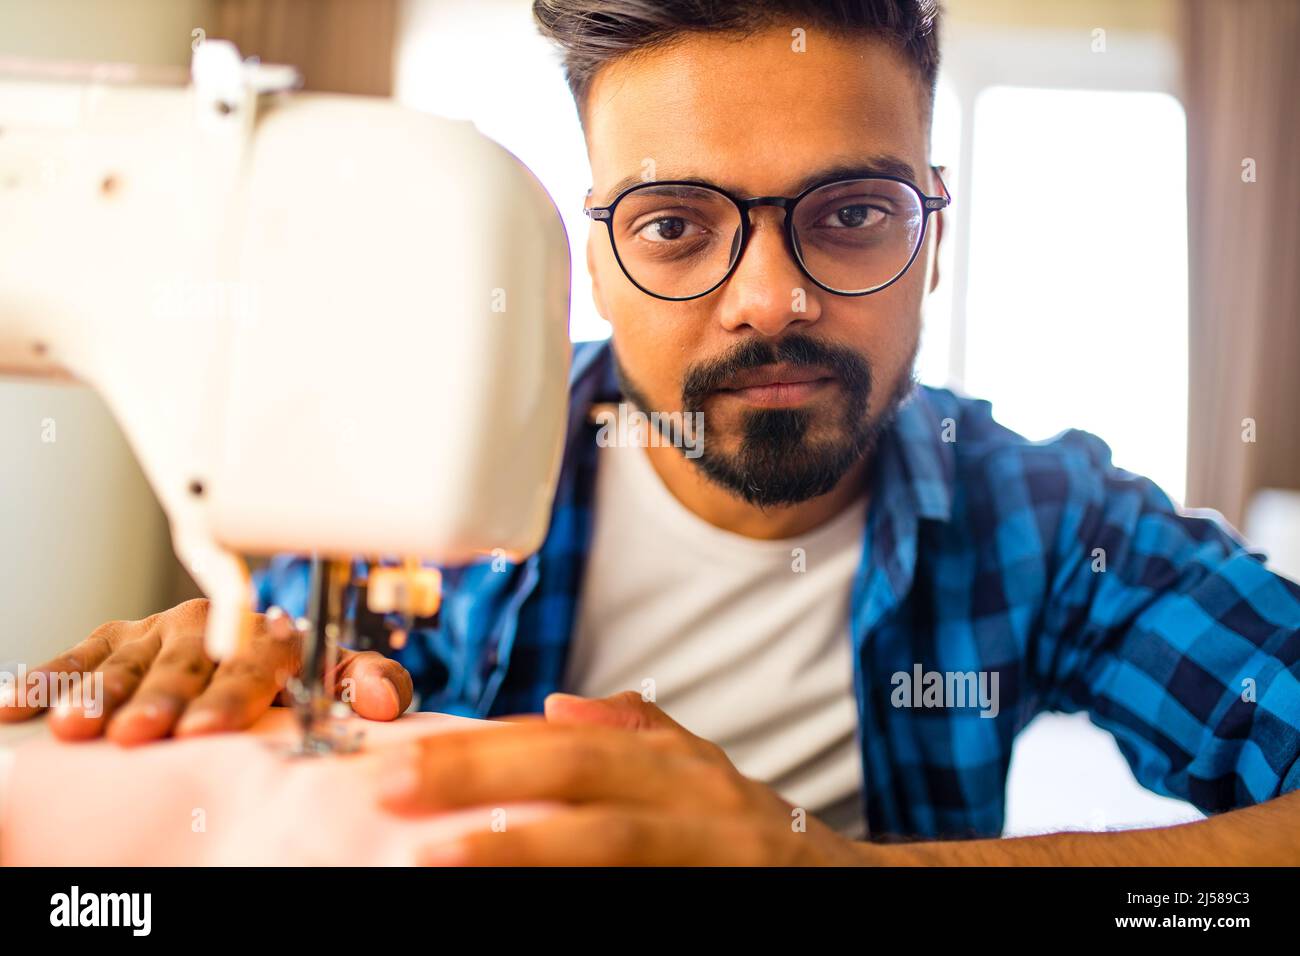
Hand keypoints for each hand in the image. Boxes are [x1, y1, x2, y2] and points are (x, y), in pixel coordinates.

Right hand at [0, 598, 412, 743]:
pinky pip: (78, 656)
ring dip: (99, 694)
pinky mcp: (117, 638)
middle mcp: (210, 629)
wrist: (250, 656)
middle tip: (137, 734)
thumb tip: (386, 699)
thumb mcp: (338, 679)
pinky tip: (15, 705)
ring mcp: (158, 631)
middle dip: (160, 700)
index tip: (205, 734)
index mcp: (267, 637)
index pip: (251, 664)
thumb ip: (365, 684)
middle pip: (183, 664)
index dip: (228, 698)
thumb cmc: (292, 680)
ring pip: (127, 661)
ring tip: (79, 728)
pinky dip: (46, 679)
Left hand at [377, 690, 868, 865]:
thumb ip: (634, 734)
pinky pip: (639, 892)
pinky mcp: (721, 897)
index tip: (399, 755)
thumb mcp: (701, 771)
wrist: (854, 892)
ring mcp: (712, 849)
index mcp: (672, 763)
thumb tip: (555, 703)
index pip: (564, 741)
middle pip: (578, 776)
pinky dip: (576, 900)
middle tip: (392, 787)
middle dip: (483, 778)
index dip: (482, 746)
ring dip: (523, 848)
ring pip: (610, 841)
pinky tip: (520, 904)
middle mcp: (694, 797)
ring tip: (439, 855)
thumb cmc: (755, 837)